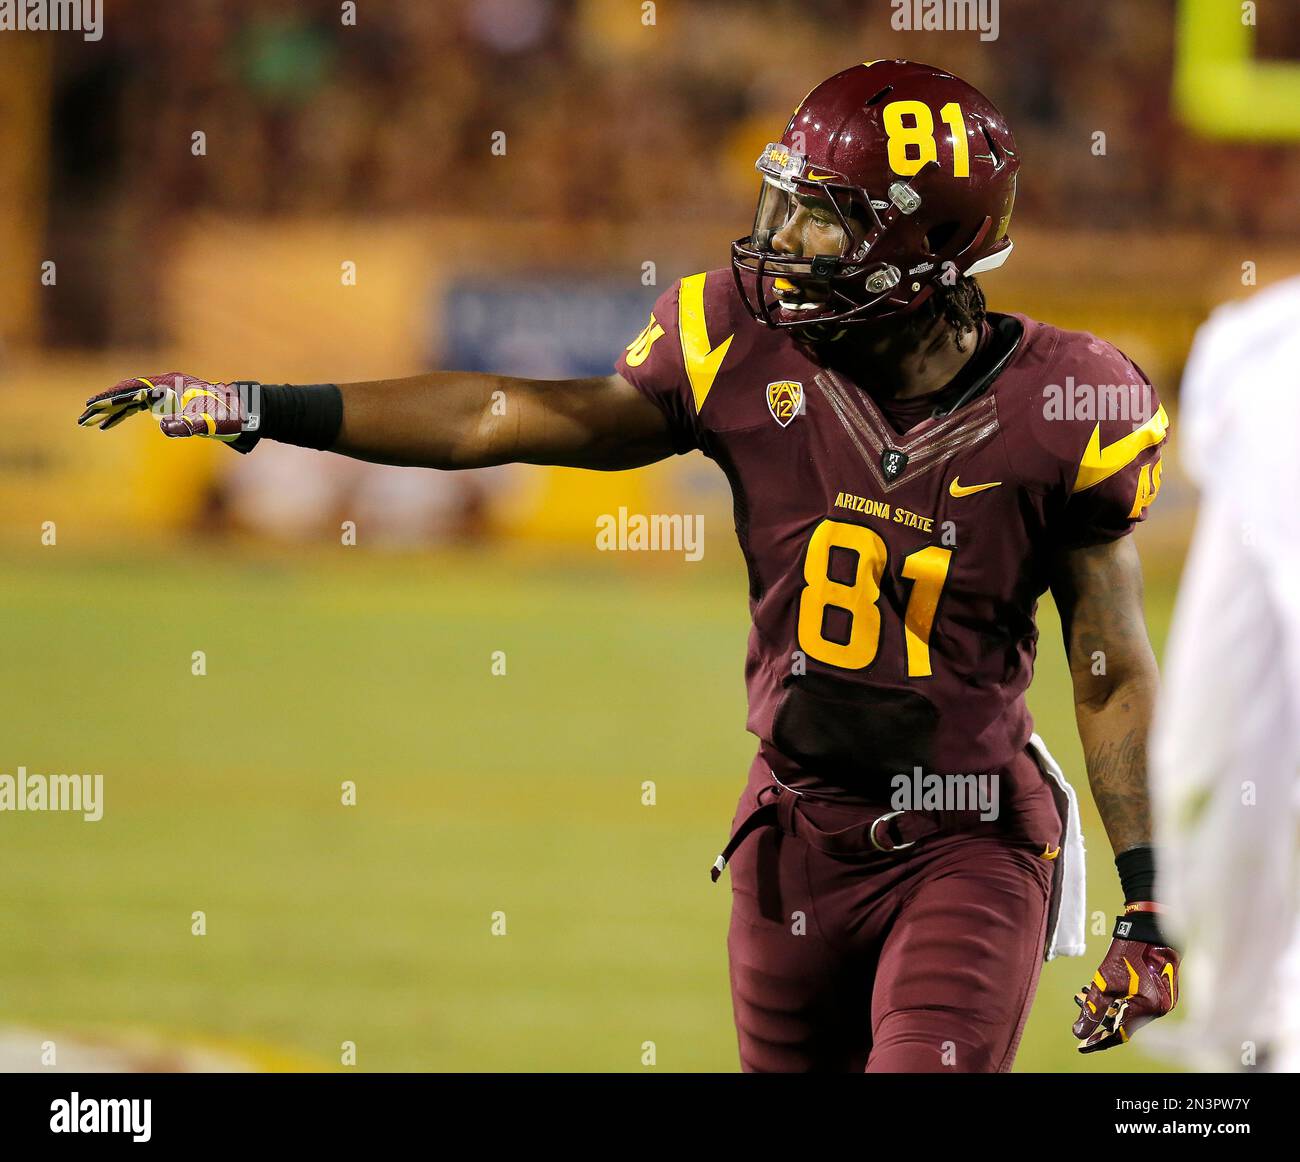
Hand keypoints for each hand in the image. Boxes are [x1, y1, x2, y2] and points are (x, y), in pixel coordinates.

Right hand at [78, 372, 246, 440]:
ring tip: (89, 422)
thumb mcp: (209, 423)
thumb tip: (163, 427)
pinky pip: (138, 406)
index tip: (92, 405)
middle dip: (104, 405)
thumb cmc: (227, 417)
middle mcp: (165, 385)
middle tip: (82, 417)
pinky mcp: (169, 402)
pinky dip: (123, 414)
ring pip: (130, 399)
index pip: (134, 388)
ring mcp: (166, 393)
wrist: (243, 413)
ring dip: (110, 411)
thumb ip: (187, 425)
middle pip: (127, 392)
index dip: (112, 397)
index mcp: (171, 385)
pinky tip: (110, 424)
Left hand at [1072, 907, 1178, 1051]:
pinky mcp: (1164, 994)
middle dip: (1101, 1022)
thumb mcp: (1104, 980)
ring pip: (1131, 1014)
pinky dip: (1121, 1003)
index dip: (1099, 1041)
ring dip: (1109, 1010)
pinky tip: (1104, 994)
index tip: (1082, 1046)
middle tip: (1081, 1021)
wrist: (1151, 929)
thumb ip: (1092, 1008)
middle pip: (1125, 1024)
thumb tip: (1079, 1032)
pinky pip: (1139, 1006)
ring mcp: (1164, 1002)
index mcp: (1148, 1008)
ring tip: (1084, 998)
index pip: (1120, 1033)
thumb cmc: (1128, 951)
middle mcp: (1160, 1010)